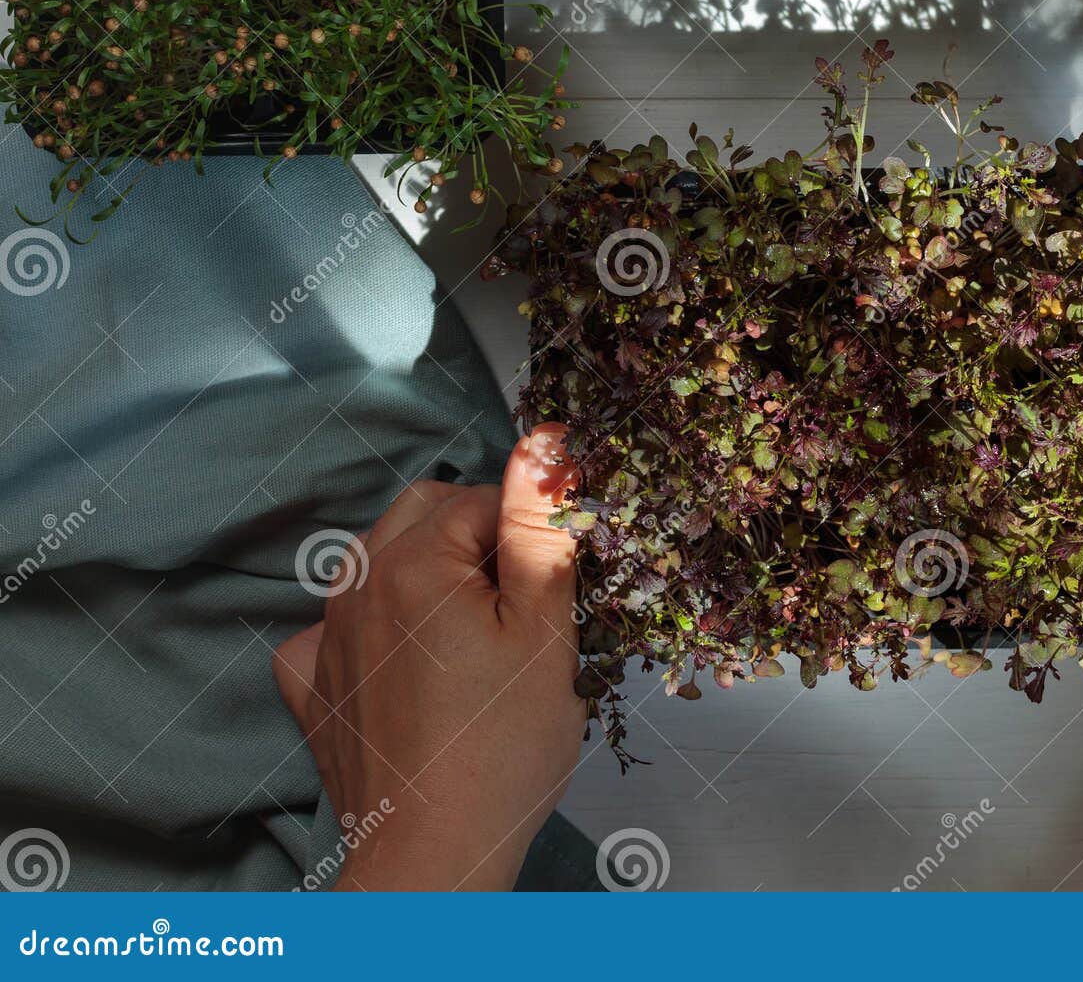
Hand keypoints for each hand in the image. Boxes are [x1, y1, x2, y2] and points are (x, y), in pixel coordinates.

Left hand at [272, 424, 583, 891]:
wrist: (429, 861)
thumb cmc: (501, 747)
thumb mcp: (546, 629)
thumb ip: (542, 525)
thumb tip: (546, 438)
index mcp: (416, 560)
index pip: (486, 496)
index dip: (530, 533)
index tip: (554, 586)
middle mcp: (357, 582)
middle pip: (425, 511)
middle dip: (475, 536)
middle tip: (520, 606)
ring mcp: (325, 634)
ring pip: (378, 556)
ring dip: (425, 570)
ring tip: (473, 634)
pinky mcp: (311, 686)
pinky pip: (332, 624)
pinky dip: (367, 625)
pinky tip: (403, 661)